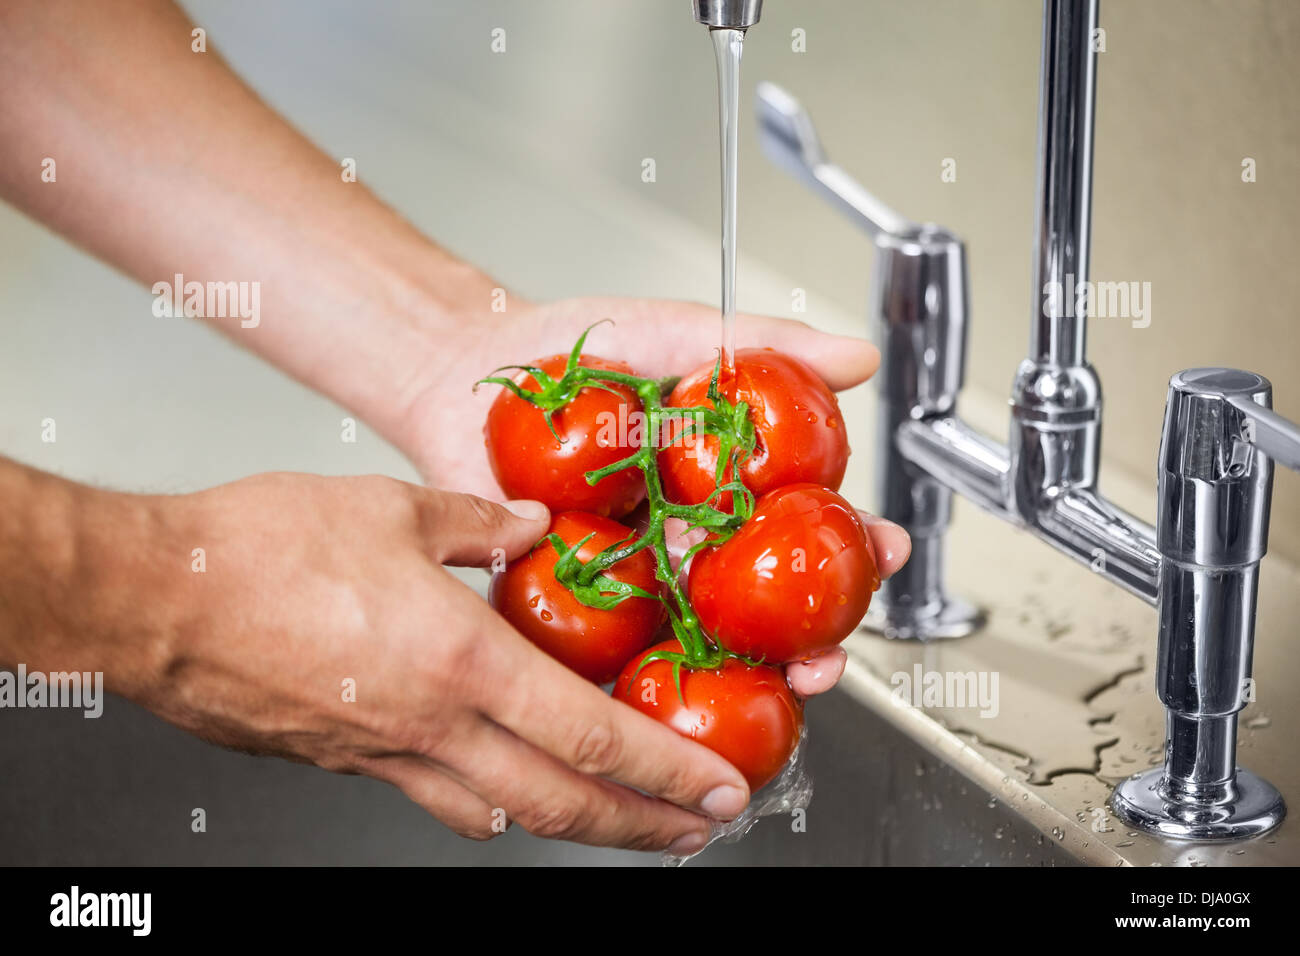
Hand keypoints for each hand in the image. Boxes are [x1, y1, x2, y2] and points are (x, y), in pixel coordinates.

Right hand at [101, 472, 760, 852]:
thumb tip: (528, 528)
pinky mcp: (346, 763)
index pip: (591, 735)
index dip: (665, 771)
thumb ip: (476, 522)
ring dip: (574, 824)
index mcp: (460, 663)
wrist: (154, 600)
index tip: (715, 790)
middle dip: (641, 825)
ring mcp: (387, 757)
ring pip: (505, 815)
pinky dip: (492, 803)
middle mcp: (432, 728)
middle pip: (563, 802)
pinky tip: (504, 791)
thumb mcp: (391, 510)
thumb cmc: (258, 551)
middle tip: (695, 834)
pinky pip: (438, 798)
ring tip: (619, 822)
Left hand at [394, 295, 910, 695]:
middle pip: (762, 612)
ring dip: (734, 686)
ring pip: (695, 650)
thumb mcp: (675, 335)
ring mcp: (627, 583)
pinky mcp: (562, 610)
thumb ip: (763, 345)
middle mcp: (682, 547)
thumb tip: (857, 356)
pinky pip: (600, 662)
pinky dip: (631, 692)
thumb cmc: (574, 352)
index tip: (885, 550)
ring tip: (762, 696)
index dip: (853, 548)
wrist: (469, 366)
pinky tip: (660, 712)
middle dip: (810, 647)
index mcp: (720, 493)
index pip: (803, 530)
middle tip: (827, 659)